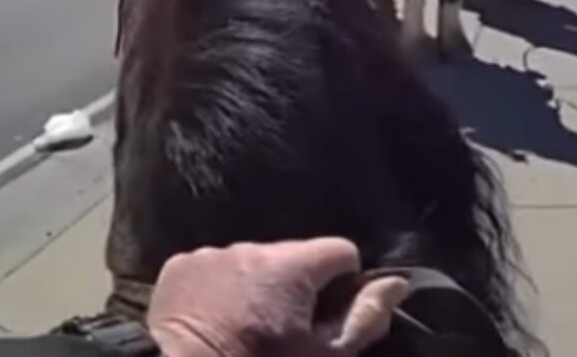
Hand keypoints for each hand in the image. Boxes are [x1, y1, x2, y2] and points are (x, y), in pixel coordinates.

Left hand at [148, 238, 410, 356]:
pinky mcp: (179, 267)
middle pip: (295, 258)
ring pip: (253, 263)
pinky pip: (214, 269)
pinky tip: (214, 319)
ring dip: (257, 287)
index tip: (327, 317)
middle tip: (285, 330)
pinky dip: (219, 288)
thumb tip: (397, 284)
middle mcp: (252, 247)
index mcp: (292, 265)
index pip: (341, 252)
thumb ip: (365, 318)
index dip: (343, 285)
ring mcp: (211, 255)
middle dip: (296, 287)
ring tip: (245, 328)